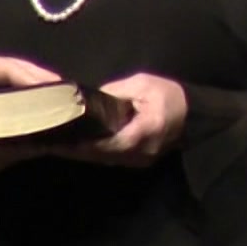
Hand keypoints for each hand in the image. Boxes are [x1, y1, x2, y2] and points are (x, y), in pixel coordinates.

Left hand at [0, 41, 57, 112]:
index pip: (7, 68)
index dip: (27, 77)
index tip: (48, 85)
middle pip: (20, 68)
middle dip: (42, 78)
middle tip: (67, 91)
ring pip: (18, 73)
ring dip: (39, 82)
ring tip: (61, 94)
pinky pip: (11, 81)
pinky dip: (27, 87)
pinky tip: (38, 99)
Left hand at [54, 73, 186, 167]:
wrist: (192, 113)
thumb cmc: (168, 95)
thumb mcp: (141, 85)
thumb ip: (114, 93)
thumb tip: (89, 100)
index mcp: (143, 132)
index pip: (110, 143)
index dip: (87, 143)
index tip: (65, 138)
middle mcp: (141, 152)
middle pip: (104, 155)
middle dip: (79, 149)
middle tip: (54, 143)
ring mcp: (141, 160)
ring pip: (106, 159)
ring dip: (84, 153)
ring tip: (61, 145)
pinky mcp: (139, 160)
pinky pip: (113, 158)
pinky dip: (96, 153)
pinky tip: (79, 146)